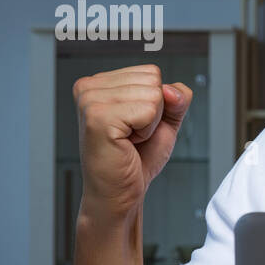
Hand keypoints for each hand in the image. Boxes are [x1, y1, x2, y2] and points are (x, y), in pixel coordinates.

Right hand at [73, 64, 192, 221]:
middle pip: (153, 79)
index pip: (151, 72)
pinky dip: (147, 131)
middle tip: (132, 136)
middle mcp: (88, 87)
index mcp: (99, 82)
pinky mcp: (98, 117)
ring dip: (150, 124)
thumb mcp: (165, 120)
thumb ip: (176, 98)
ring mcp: (90, 100)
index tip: (135, 124)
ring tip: (128, 140)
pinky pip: (149, 110)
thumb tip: (170, 90)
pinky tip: (126, 143)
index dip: (156, 103)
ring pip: (153, 94)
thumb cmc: (137, 158)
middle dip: (154, 113)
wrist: (121, 192)